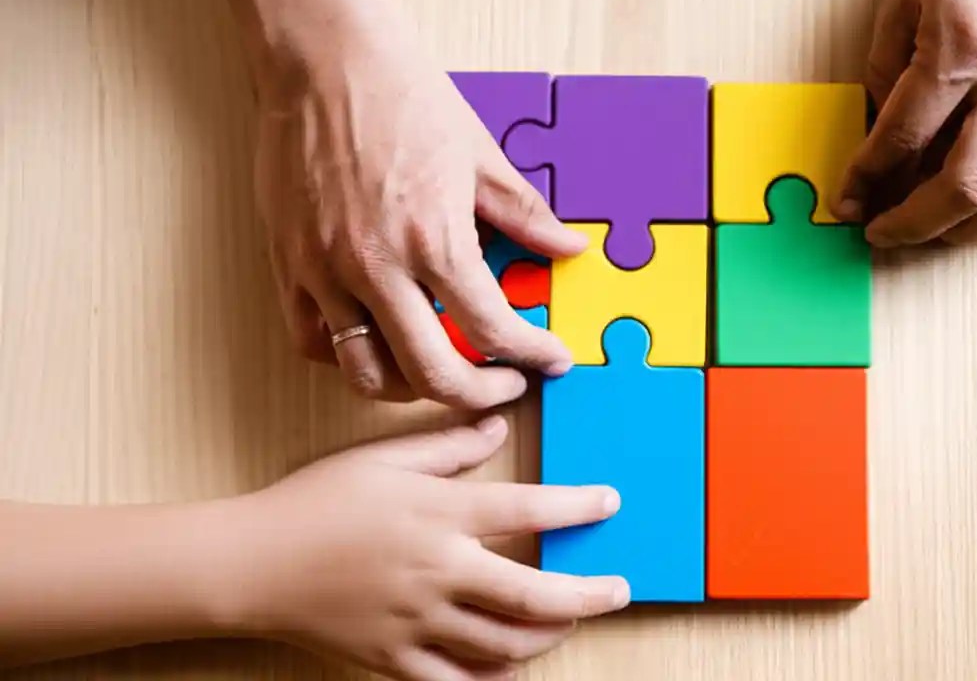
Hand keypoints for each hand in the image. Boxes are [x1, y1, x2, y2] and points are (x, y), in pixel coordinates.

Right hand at [233, 417, 628, 680]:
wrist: (251, 562)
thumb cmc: (316, 502)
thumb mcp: (383, 459)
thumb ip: (448, 447)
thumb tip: (500, 428)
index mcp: (438, 514)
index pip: (527, 508)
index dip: (577, 507)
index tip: (610, 503)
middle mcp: (437, 570)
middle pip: (532, 594)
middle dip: (587, 594)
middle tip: (619, 589)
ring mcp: (416, 621)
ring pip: (504, 644)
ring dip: (550, 636)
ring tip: (571, 621)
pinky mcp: (393, 658)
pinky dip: (493, 679)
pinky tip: (513, 667)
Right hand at [251, 41, 585, 406]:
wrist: (322, 57)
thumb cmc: (402, 95)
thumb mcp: (480, 155)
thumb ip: (525, 214)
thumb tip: (569, 248)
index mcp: (433, 239)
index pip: (493, 330)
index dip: (533, 355)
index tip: (552, 359)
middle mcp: (377, 267)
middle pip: (433, 374)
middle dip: (482, 392)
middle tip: (506, 383)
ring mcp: (325, 272)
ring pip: (366, 373)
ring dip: (412, 389)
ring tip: (441, 373)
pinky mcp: (288, 265)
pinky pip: (313, 342)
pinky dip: (348, 359)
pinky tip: (378, 344)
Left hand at [837, 0, 976, 245]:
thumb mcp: (906, 2)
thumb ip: (886, 76)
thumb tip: (876, 146)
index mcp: (963, 46)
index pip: (903, 140)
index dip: (866, 181)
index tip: (848, 202)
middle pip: (966, 186)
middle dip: (915, 224)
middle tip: (884, 232)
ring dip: (970, 231)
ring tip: (936, 231)